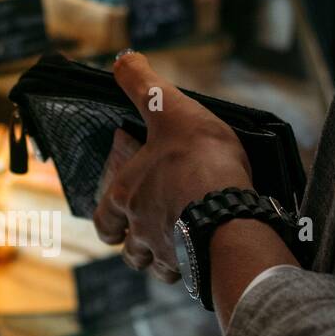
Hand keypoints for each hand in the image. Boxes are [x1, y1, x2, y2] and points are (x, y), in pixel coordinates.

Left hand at [93, 52, 253, 281]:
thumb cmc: (197, 161)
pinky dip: (193, 267)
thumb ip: (144, 85)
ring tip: (178, 245)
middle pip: (129, 251)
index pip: (103, 221)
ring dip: (162, 259)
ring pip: (156, 267)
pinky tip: (205, 254)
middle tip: (149, 235)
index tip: (116, 221)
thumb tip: (122, 60)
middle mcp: (140, 231)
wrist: (231, 212)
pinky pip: (189, 275)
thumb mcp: (169, 109)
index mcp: (125, 196)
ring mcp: (168, 255)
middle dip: (135, 246)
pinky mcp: (197, 270)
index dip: (108, 222)